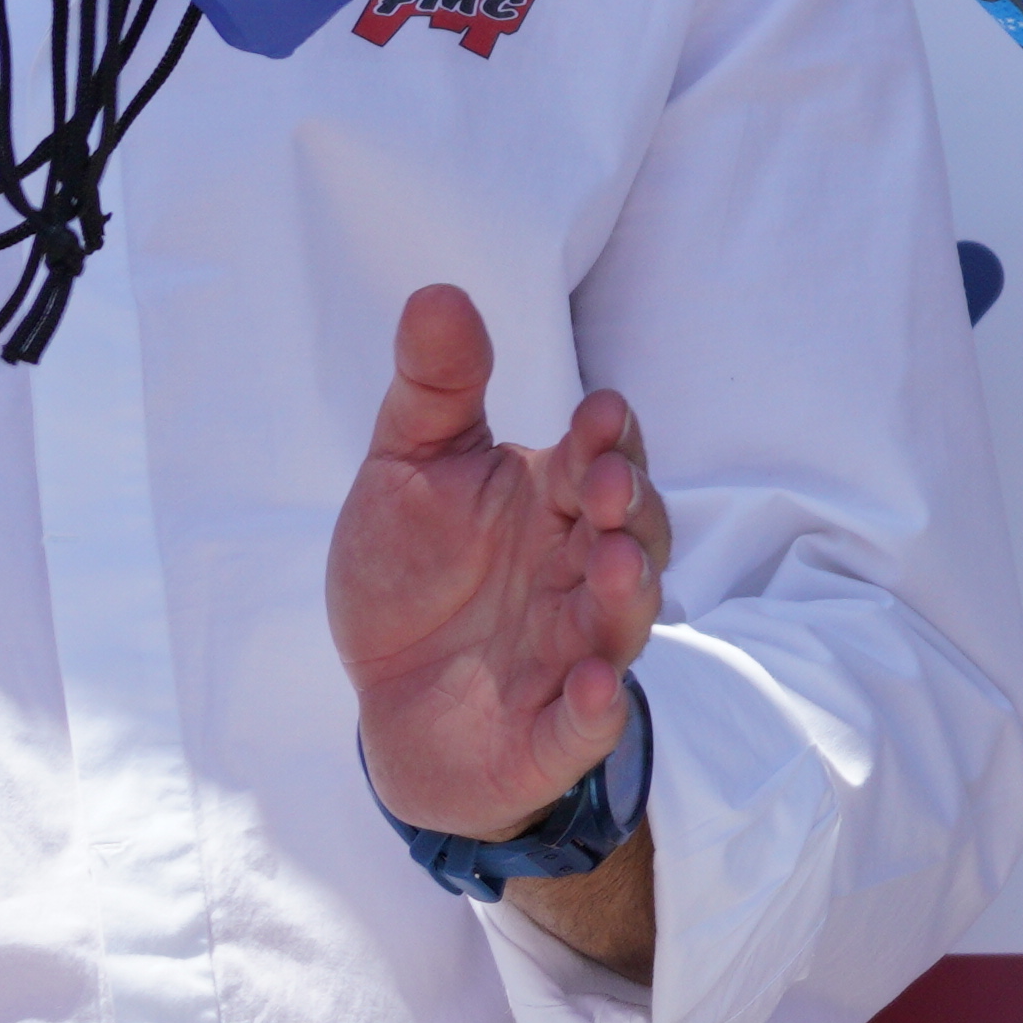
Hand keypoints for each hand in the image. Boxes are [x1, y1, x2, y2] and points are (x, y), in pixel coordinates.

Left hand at [330, 281, 666, 847]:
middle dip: (626, 507)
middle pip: (632, 534)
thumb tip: (438, 291)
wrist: (389, 699)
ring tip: (618, 565)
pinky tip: (593, 685)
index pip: (602, 459)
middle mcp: (581, 574)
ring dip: (629, 596)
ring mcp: (574, 652)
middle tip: (601, 484)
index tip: (596, 414)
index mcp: (555, 504)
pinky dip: (598, 709)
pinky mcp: (553, 731)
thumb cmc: (412, 573)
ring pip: (622, 622)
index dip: (607, 441)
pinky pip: (586, 724)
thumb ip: (435, 390)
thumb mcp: (408, 470)